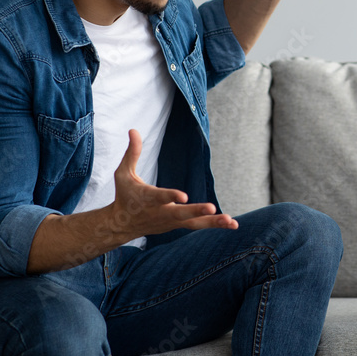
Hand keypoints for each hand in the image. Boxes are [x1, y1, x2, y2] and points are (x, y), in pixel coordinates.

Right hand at [110, 130, 237, 237]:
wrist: (122, 225)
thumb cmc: (124, 196)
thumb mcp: (123, 174)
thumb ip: (132, 153)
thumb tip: (133, 130)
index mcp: (147, 198)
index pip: (160, 197)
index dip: (172, 196)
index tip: (184, 196)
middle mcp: (161, 212)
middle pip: (181, 214)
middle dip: (196, 211)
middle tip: (212, 208)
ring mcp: (171, 221)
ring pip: (193, 223)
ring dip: (212, 222)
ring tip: (231, 221)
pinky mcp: (179, 225)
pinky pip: (198, 225)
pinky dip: (214, 225)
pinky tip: (233, 224)